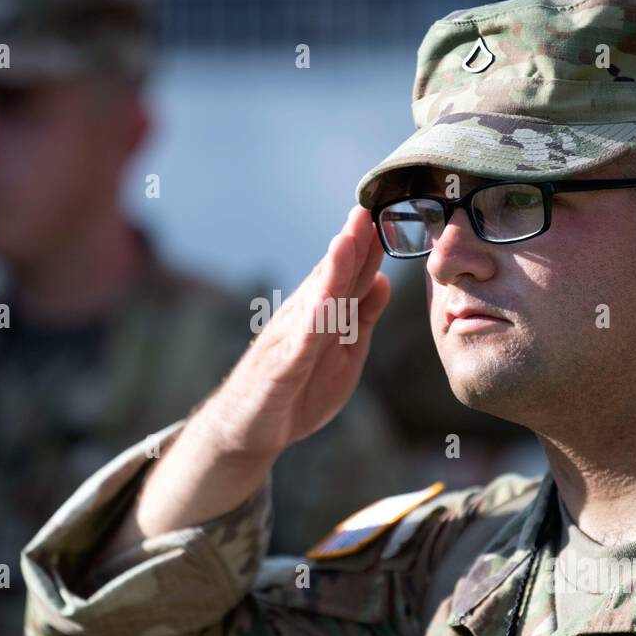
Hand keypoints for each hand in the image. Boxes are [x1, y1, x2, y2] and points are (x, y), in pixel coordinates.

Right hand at [202, 204, 392, 458]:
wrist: (248, 429)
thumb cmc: (297, 389)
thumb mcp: (343, 352)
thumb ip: (361, 317)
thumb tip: (383, 279)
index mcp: (324, 312)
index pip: (350, 272)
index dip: (369, 244)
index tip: (388, 209)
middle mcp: (304, 316)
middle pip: (332, 275)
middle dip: (350, 241)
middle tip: (368, 206)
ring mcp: (290, 339)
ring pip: (315, 299)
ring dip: (331, 269)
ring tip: (348, 239)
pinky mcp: (280, 368)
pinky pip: (298, 343)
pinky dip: (312, 322)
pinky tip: (325, 303)